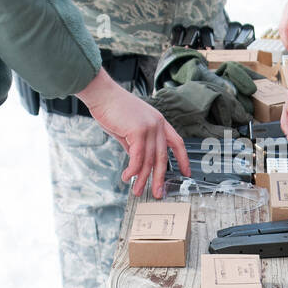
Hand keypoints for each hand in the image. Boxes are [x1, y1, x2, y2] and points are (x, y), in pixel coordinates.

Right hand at [77, 69, 189, 197]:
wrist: (101, 94)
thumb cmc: (112, 109)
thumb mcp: (129, 129)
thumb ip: (135, 145)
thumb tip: (137, 162)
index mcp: (159, 122)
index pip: (176, 142)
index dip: (183, 159)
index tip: (186, 173)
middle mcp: (157, 124)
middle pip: (163, 156)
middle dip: (160, 178)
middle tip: (157, 193)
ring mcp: (149, 127)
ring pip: (149, 160)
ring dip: (142, 178)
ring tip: (137, 190)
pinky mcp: (138, 131)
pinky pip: (138, 157)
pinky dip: (133, 170)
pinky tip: (128, 177)